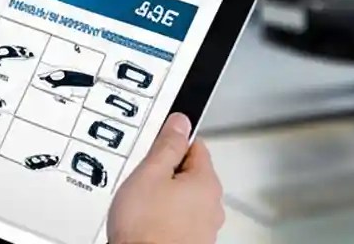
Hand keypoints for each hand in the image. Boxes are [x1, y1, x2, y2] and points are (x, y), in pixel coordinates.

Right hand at [108, 113, 224, 243]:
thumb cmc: (146, 229)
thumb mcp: (149, 174)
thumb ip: (167, 145)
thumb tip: (180, 123)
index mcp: (206, 182)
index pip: (195, 146)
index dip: (172, 144)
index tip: (155, 148)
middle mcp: (212, 206)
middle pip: (190, 175)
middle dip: (166, 175)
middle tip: (142, 181)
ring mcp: (204, 228)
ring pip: (184, 201)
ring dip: (165, 200)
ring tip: (141, 208)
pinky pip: (178, 223)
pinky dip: (164, 221)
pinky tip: (146, 226)